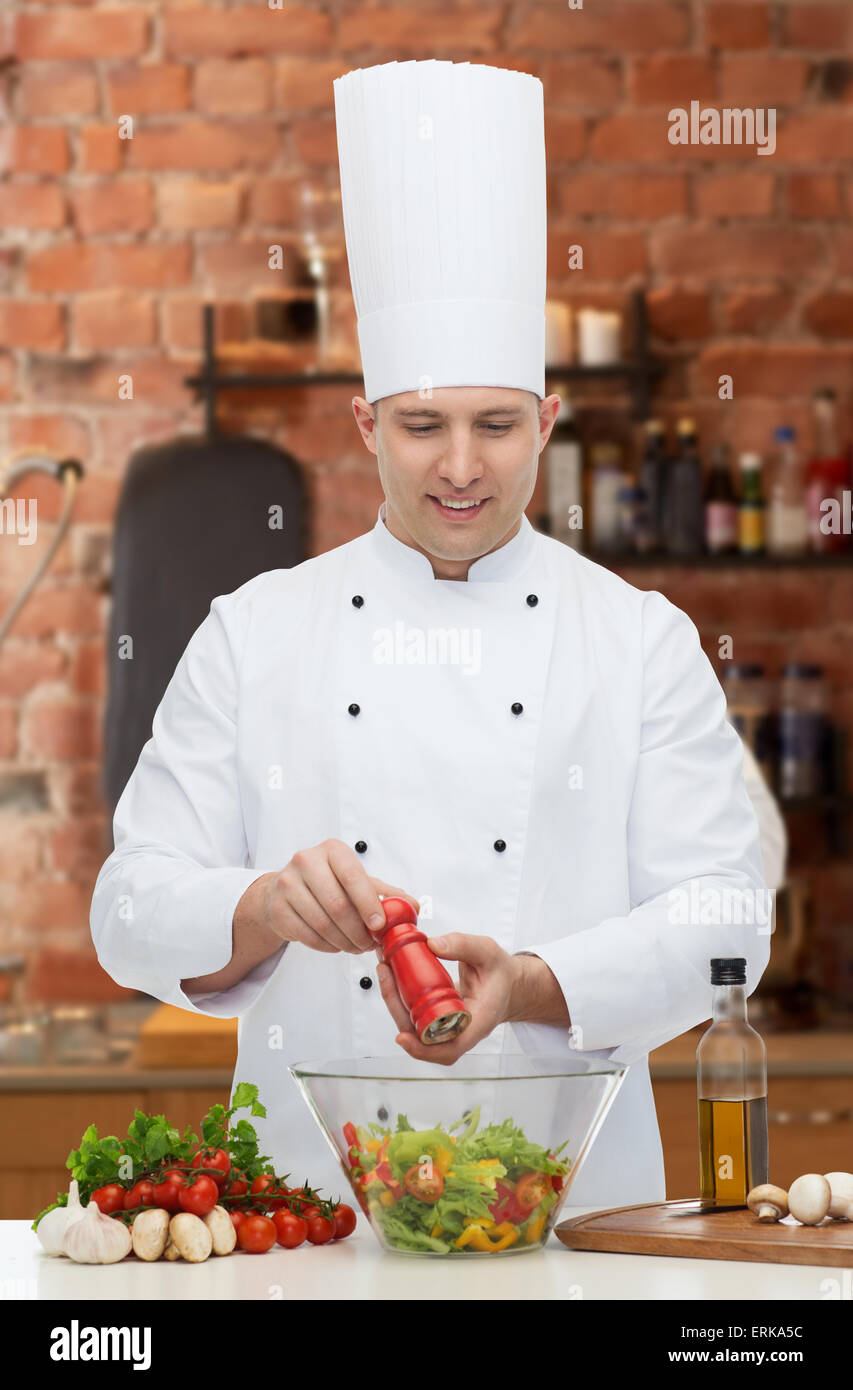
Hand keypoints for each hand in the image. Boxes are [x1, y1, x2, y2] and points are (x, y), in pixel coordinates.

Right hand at [250, 839, 418, 954]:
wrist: (282, 891)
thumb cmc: (326, 883)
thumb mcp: (356, 881)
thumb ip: (385, 892)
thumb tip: (412, 906)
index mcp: (332, 850)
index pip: (353, 876)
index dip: (368, 904)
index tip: (379, 925)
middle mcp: (306, 861)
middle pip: (338, 905)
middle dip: (358, 931)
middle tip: (369, 944)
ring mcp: (287, 884)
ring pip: (322, 923)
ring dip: (344, 942)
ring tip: (355, 946)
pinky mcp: (277, 908)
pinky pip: (307, 936)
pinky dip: (327, 946)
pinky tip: (336, 945)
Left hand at [377, 932, 523, 1064]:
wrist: (504, 983)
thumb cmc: (500, 973)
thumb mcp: (488, 952)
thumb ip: (464, 946)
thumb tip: (433, 945)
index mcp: (477, 1022)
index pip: (449, 1048)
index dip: (423, 1049)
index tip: (403, 1037)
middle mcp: (458, 1030)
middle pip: (421, 1036)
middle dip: (397, 1009)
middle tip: (386, 977)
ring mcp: (444, 1026)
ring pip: (412, 1025)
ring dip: (394, 1001)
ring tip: (385, 970)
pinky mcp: (434, 1018)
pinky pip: (413, 1014)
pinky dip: (399, 996)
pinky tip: (391, 974)